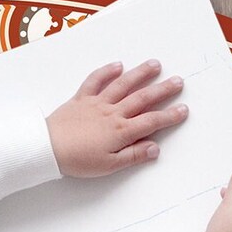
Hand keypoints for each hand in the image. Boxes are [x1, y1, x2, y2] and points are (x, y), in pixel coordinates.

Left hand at [46, 60, 186, 176]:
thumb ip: (133, 155)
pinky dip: (107, 71)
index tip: (183, 109)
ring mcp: (97, 103)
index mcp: (120, 132)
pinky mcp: (81, 98)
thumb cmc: (78, 160)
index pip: (151, 121)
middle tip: (177, 82)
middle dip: (162, 90)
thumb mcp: (109, 166)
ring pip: (123, 85)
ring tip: (155, 65)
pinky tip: (118, 65)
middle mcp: (112, 113)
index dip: (169, 116)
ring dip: (140, 74)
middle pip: (142, 98)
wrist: (47, 148)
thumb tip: (154, 148)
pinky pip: (95, 81)